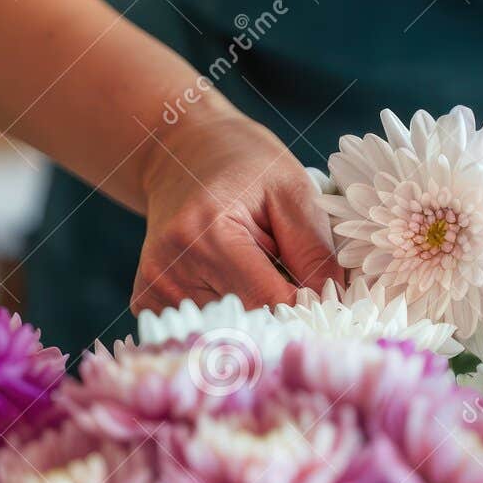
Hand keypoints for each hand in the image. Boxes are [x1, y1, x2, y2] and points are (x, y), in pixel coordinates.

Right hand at [133, 112, 342, 312]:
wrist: (182, 151)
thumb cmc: (243, 164)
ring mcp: (155, 288)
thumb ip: (313, 248)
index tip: (324, 293)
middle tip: (288, 273)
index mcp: (208, 235)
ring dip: (252, 310)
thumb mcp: (292, 189)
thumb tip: (334, 303)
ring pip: (228, 330)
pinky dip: (228, 311)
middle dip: (280, 310)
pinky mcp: (148, 300)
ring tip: (252, 268)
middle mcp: (172, 268)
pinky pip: (205, 327)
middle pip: (249, 321)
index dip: (306, 304)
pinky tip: (227, 278)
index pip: (270, 302)